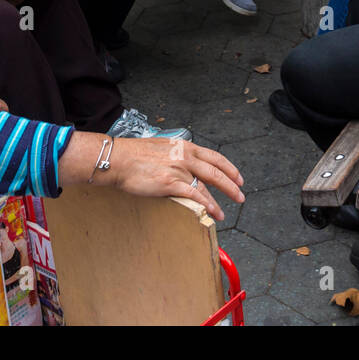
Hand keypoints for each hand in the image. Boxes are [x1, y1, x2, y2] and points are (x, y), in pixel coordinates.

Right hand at [104, 137, 243, 220]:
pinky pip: (195, 195)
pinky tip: (212, 213)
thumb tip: (184, 163)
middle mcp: (185, 156)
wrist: (118, 159)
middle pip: (216, 171)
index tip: (237, 177)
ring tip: (225, 212)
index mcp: (184, 146)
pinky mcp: (171, 183)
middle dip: (231, 185)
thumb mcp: (162, 147)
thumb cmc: (134, 154)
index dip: (229, 168)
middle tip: (240, 195)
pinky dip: (207, 205)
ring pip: (208, 185)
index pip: (214, 157)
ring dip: (220, 200)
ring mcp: (179, 169)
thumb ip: (176, 154)